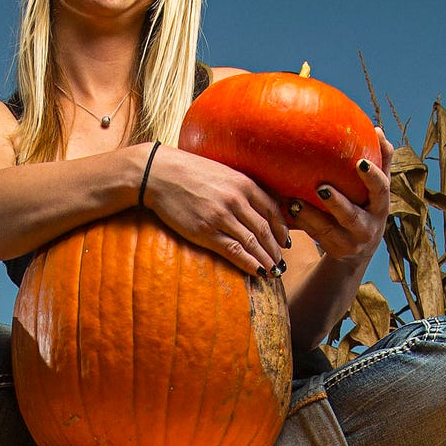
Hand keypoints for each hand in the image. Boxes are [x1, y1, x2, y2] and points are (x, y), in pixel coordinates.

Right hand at [140, 146, 294, 275]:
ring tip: (272, 271)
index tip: (285, 242)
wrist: (159, 174)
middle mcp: (236, 200)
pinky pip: (234, 251)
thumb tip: (258, 206)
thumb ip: (241, 188)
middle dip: (275, 249)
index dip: (281, 230)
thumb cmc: (189, 172)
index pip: (272, 211)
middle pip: (264, 230)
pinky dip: (249, 263)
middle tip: (280, 263)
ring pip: (252, 243)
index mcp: (243, 184)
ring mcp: (221, 217)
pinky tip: (257, 272)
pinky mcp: (205, 231)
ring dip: (265, 260)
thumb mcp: (223, 173)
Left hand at [293, 155, 390, 269]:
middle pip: (351, 216)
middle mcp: (368, 227)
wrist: (357, 251)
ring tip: (293, 201)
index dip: (372, 177)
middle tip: (321, 188)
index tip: (360, 162)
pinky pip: (314, 236)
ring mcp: (350, 242)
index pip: (381, 190)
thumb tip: (377, 129)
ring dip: (310, 215)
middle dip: (337, 203)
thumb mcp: (376, 190)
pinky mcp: (333, 250)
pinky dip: (301, 223)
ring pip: (327, 230)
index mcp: (380, 206)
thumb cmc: (366, 206)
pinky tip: (287, 209)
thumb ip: (380, 161)